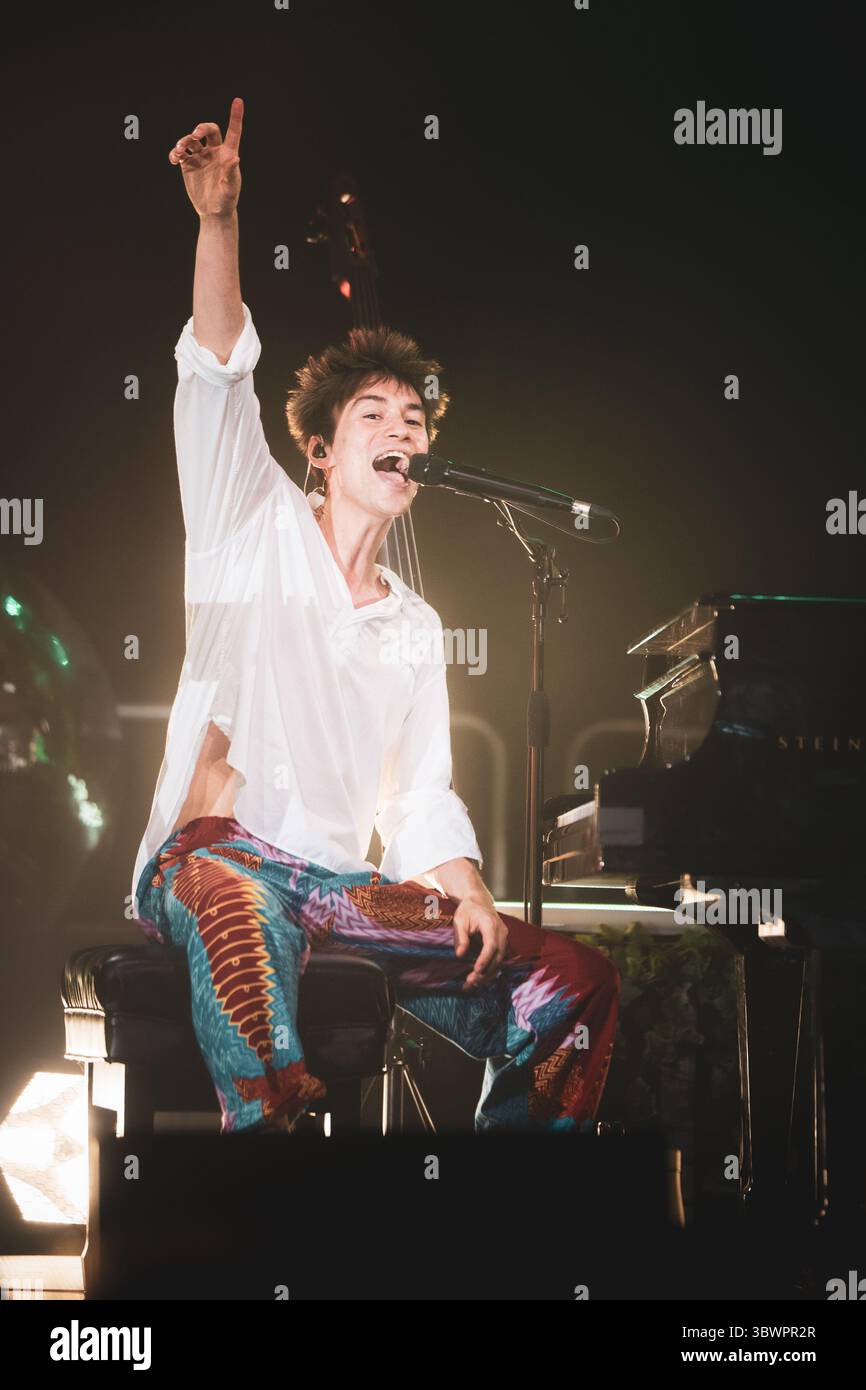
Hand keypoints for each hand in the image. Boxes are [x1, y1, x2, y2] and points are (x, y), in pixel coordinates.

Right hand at [168, 96, 243, 217]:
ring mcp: (200, 157)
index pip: (233, 131)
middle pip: (208, 130)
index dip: (235, 116)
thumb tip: (234, 158)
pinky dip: (175, 153)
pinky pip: (180, 153)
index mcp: (228, 153)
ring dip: (183, 142)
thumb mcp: (231, 188)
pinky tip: (174, 158)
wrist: (213, 212)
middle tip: (195, 135)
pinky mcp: (188, 164)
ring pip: (190, 141)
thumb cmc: (227, 200)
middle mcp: (214, 151)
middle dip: (200, 128)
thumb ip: (231, 173)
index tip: (238, 100)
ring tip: (179, 151)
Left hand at [453, 894, 507, 987]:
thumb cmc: (468, 910)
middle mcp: (501, 932)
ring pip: (499, 961)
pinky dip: (489, 970)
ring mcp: (503, 939)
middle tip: (470, 982)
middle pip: (497, 956)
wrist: (479, 902)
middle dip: (485, 972)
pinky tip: (477, 979)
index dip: (485, 959)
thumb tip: (460, 955)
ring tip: (471, 984)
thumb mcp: (460, 920)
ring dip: (487, 975)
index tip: (476, 970)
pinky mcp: (501, 944)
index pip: (491, 944)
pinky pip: (497, 960)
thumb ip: (461, 937)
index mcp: (491, 924)